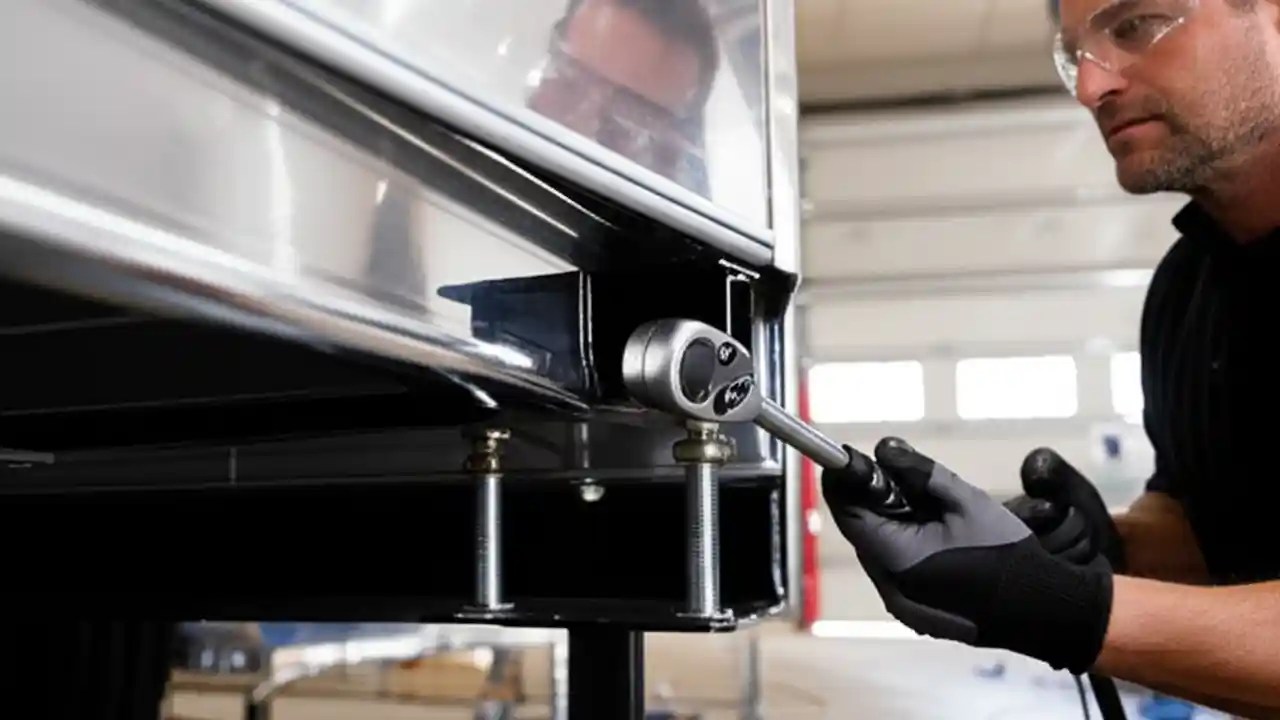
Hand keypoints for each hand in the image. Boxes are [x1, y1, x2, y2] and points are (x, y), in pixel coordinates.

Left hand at [822, 437, 1112, 674]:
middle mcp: (889, 585)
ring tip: (925, 506)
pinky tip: (933, 533)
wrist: (1040, 609)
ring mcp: (901, 602)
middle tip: (895, 475)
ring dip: (889, 521)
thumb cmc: (1005, 553)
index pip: (849, 513)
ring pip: (878, 548)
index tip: (847, 457)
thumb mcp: (964, 501)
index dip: (845, 482)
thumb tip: (882, 448)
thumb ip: (919, 472)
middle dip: (873, 498)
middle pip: (862, 530)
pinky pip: (894, 567)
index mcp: (895, 559)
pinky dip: (903, 543)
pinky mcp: (914, 609)